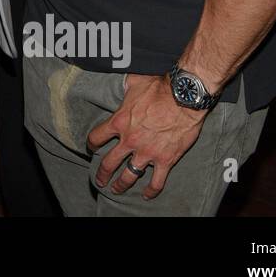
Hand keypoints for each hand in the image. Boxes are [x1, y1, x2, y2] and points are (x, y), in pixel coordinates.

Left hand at [86, 73, 207, 199]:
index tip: (91, 146)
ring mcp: (147, 153)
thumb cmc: (159, 88)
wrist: (184, 98)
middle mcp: (130, 140)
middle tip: (100, 180)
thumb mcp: (135, 82)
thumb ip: (125, 87)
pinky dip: (151, 191)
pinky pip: (156, 182)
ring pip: (129, 175)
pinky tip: (146, 196)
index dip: (91, 142)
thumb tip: (122, 81)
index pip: (96, 137)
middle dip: (102, 173)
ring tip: (116, 190)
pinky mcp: (165, 160)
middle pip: (109, 162)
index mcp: (119, 122)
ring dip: (121, 184)